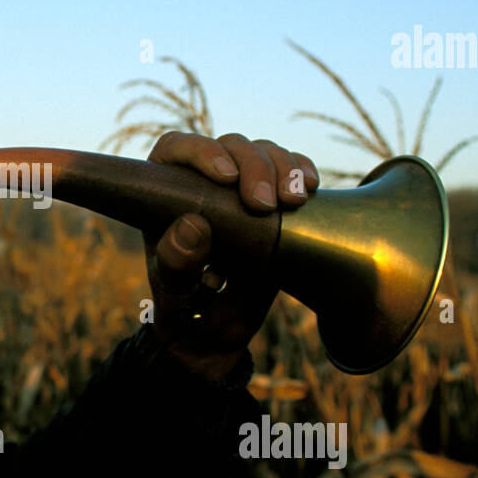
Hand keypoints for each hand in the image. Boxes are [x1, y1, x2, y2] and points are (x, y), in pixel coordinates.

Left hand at [144, 132, 318, 381]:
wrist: (215, 330)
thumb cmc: (184, 309)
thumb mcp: (176, 295)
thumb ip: (176, 264)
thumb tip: (192, 225)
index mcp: (167, 195)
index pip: (177, 149)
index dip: (201, 151)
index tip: (226, 176)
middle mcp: (203, 183)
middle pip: (229, 147)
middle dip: (253, 166)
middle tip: (264, 205)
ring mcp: (240, 188)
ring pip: (262, 152)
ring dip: (283, 168)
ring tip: (293, 203)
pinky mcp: (272, 199)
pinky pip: (290, 167)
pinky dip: (301, 171)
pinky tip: (310, 189)